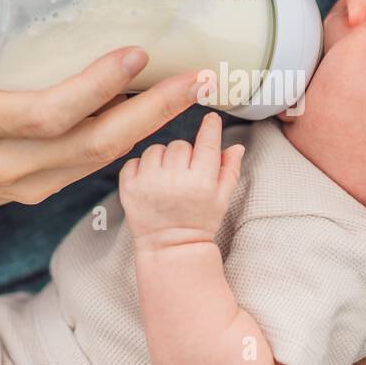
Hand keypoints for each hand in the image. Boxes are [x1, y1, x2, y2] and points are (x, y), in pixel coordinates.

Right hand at [0, 0, 199, 228]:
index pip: (46, 112)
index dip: (94, 87)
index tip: (137, 54)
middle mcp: (5, 163)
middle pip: (92, 145)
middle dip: (151, 113)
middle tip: (197, 79)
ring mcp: (25, 183)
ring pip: (99, 160)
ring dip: (150, 126)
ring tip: (192, 91)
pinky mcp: (36, 190)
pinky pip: (91, 167)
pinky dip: (127, 140)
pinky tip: (156, 113)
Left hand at [118, 111, 243, 251]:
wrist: (170, 246)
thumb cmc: (200, 220)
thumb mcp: (222, 198)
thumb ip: (229, 170)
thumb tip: (236, 146)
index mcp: (201, 182)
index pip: (207, 142)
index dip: (210, 126)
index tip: (210, 118)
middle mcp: (175, 181)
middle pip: (180, 144)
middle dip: (184, 154)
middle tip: (185, 172)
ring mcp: (149, 184)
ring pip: (156, 149)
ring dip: (162, 159)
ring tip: (166, 178)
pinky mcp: (128, 188)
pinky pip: (134, 160)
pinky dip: (141, 167)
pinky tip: (150, 182)